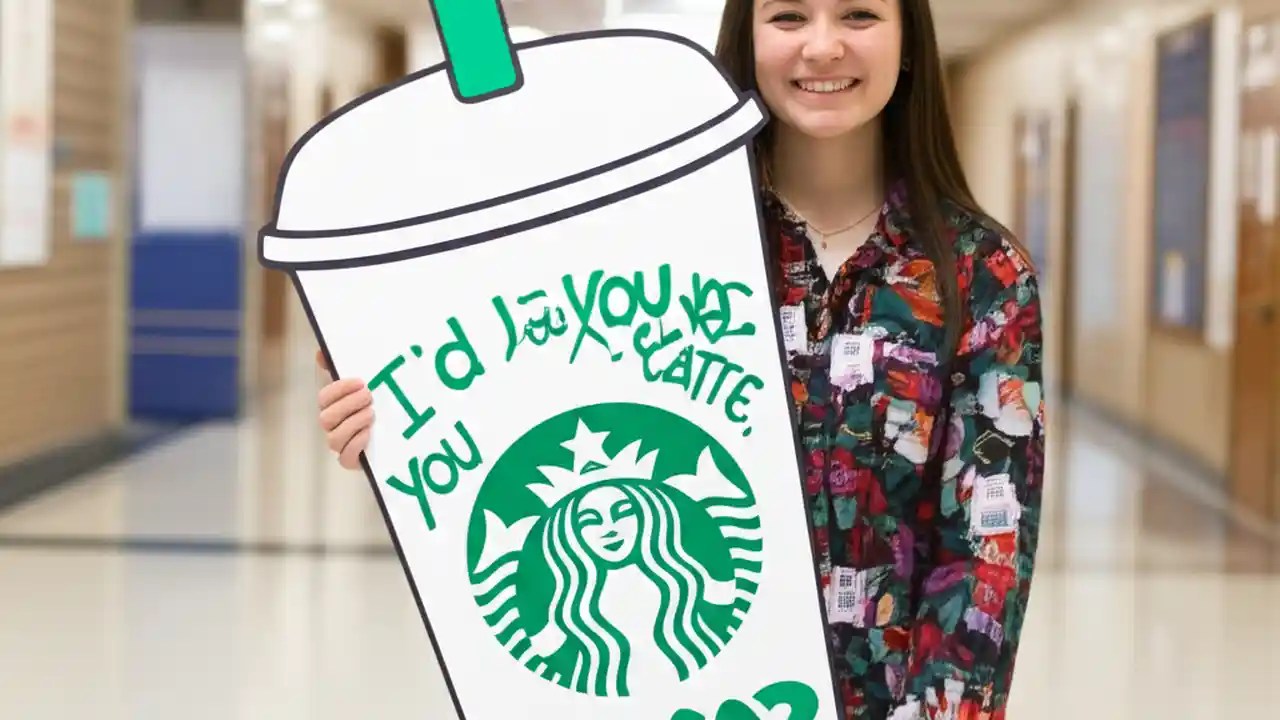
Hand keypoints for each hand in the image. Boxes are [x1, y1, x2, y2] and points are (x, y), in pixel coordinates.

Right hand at [316, 349, 373, 469]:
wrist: (401, 431)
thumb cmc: (378, 403)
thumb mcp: (366, 383)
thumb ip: (344, 366)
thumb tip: (321, 352)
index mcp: (334, 405)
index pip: (324, 397)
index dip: (339, 389)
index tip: (361, 381)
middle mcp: (334, 426)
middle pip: (326, 418)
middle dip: (348, 405)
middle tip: (369, 396)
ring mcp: (342, 444)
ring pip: (333, 439)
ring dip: (353, 424)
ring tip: (372, 414)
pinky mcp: (353, 460)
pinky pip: (345, 458)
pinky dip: (355, 445)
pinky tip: (369, 434)